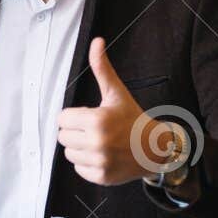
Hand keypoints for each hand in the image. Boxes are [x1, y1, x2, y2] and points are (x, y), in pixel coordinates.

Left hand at [54, 37, 171, 185]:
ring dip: (80, 147)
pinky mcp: (102, 177)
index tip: (90, 116)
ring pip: (69, 153)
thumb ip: (102, 68)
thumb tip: (97, 40)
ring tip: (100, 142)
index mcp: (97, 120)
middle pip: (63, 136)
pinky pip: (78, 168)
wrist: (156, 148)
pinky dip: (87, 163)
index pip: (61, 119)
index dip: (74, 116)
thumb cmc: (132, 118)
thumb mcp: (116, 93)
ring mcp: (100, 162)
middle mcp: (97, 143)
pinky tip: (103, 155)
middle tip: (95, 129)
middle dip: (76, 131)